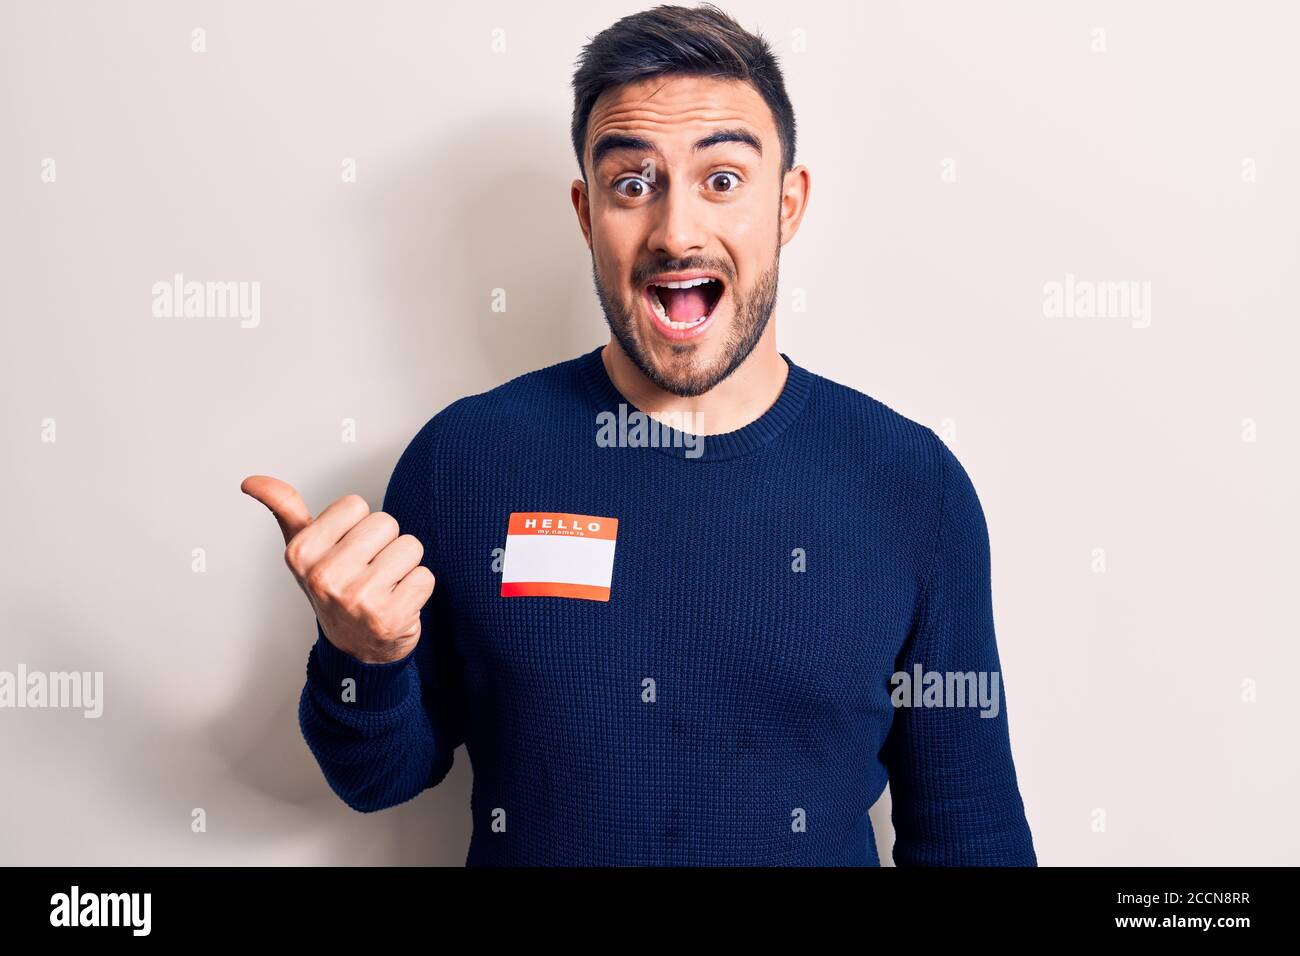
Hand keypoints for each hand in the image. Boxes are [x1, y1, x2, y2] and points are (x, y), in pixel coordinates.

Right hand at [240, 475, 434, 663]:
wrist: (356, 647)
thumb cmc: (333, 589)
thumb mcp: (304, 549)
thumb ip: (284, 509)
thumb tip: (252, 481)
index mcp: (301, 554)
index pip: (355, 504)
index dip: (357, 524)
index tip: (346, 550)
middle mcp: (325, 577)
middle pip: (385, 522)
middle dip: (383, 543)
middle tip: (367, 571)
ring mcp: (358, 600)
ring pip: (410, 546)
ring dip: (404, 566)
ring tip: (383, 586)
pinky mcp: (391, 617)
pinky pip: (425, 576)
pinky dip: (417, 588)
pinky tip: (397, 603)